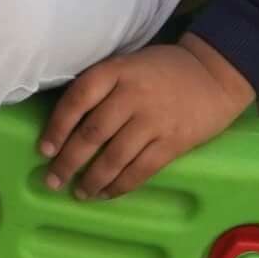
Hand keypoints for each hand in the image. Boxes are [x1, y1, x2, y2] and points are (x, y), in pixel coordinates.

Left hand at [41, 37, 250, 196]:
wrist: (214, 74)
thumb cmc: (163, 69)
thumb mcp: (129, 64)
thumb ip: (102, 86)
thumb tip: (64, 123)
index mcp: (117, 70)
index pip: (78, 99)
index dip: (57, 127)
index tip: (44, 150)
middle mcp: (133, 95)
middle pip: (92, 133)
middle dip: (68, 162)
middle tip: (52, 180)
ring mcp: (154, 120)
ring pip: (114, 157)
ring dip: (91, 180)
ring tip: (79, 192)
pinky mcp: (173, 143)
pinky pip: (140, 170)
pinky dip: (119, 186)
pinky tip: (105, 193)